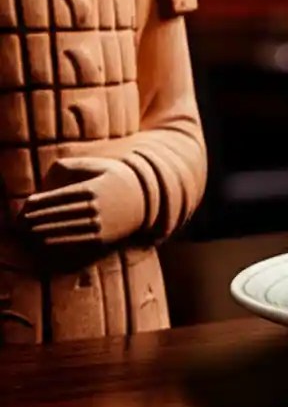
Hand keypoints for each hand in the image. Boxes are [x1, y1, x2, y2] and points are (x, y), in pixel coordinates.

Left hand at [18, 157, 144, 249]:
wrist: (147, 200)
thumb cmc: (118, 179)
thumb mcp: (100, 165)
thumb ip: (74, 165)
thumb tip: (50, 175)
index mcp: (93, 188)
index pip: (59, 196)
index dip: (40, 201)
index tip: (27, 204)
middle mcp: (96, 207)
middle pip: (58, 214)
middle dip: (37, 218)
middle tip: (22, 220)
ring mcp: (99, 224)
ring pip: (64, 229)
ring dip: (43, 231)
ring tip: (29, 231)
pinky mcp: (102, 238)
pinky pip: (75, 241)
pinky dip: (57, 241)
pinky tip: (45, 240)